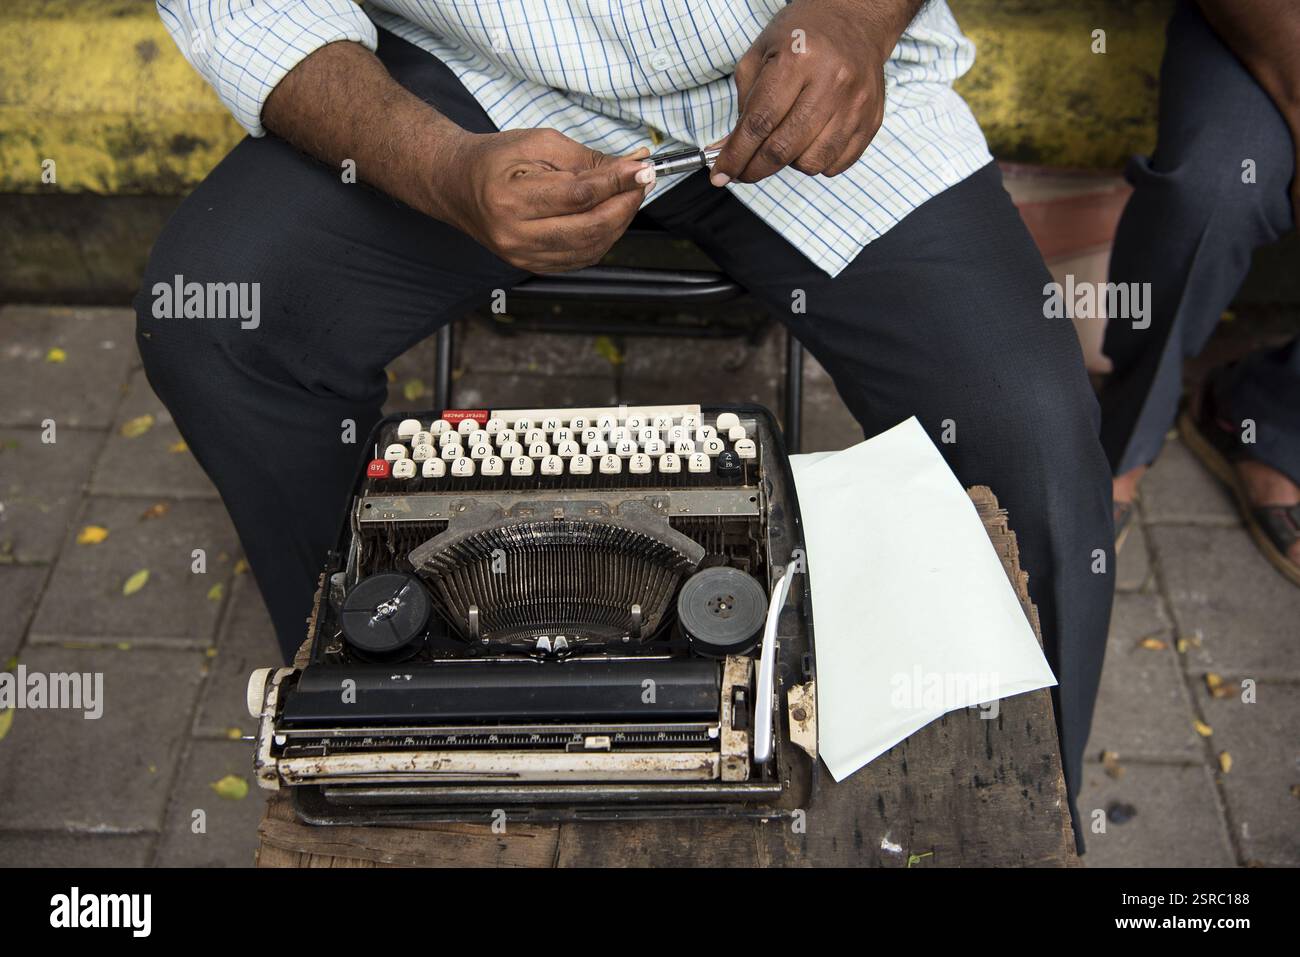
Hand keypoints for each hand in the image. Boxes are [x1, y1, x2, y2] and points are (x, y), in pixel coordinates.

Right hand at [431, 128, 653, 272]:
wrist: (457, 186)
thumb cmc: (495, 159)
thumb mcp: (540, 144)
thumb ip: (587, 159)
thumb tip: (633, 167)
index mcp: (510, 199)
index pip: (579, 195)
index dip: (617, 182)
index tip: (643, 168)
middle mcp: (514, 235)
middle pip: (589, 228)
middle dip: (624, 204)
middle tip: (642, 182)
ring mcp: (522, 256)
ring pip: (590, 247)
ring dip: (619, 222)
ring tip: (628, 195)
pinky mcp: (531, 266)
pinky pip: (580, 258)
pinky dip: (603, 238)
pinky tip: (609, 216)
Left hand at [711, 0, 891, 184]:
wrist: (855, 20)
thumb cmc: (802, 36)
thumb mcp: (762, 54)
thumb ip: (743, 104)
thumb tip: (728, 151)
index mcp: (799, 59)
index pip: (759, 123)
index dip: (736, 155)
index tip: (721, 175)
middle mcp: (832, 81)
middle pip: (783, 149)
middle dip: (755, 169)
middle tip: (743, 171)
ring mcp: (856, 103)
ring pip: (810, 163)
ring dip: (789, 163)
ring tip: (786, 140)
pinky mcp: (871, 120)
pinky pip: (836, 165)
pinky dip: (816, 162)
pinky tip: (810, 141)